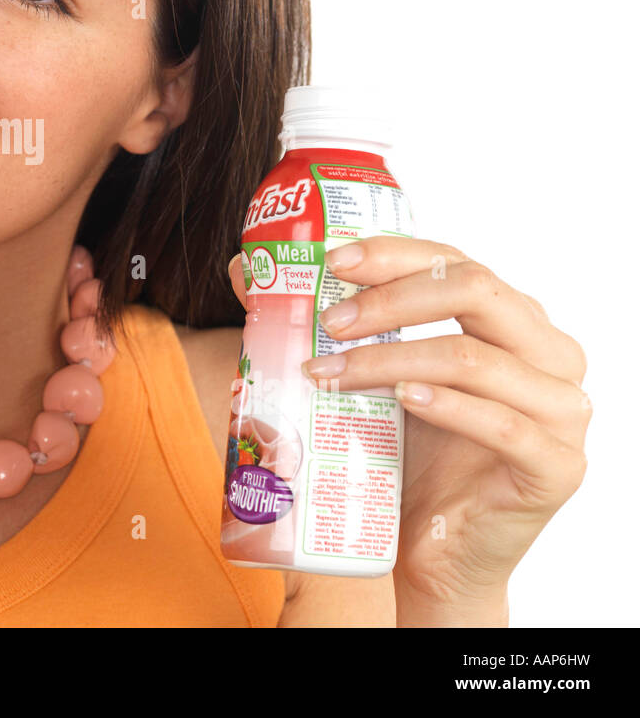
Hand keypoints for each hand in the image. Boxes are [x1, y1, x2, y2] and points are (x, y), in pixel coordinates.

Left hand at [228, 237, 589, 624]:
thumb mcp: (372, 377)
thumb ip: (326, 323)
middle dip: (390, 298)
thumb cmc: (409, 455)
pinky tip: (403, 399)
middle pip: (475, 290)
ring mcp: (562, 408)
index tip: (331, 261)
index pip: (455, 261)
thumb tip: (243, 271)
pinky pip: (503, 424)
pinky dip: (447, 406)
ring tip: (330, 372)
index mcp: (513, 318)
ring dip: (390, 358)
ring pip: (472, 358)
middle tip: (328, 322)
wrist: (436, 551)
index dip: (393, 253)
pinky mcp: (557, 465)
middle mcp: (549, 351)